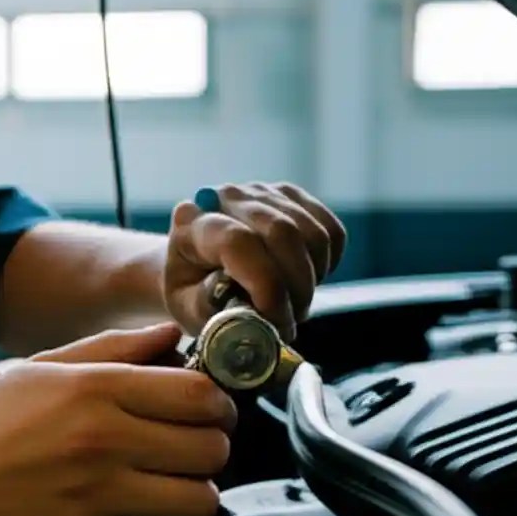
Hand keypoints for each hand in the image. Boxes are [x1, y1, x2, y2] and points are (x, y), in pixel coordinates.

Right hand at [0, 323, 235, 515]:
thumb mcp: (40, 370)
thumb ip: (111, 349)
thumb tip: (167, 335)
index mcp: (92, 390)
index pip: (198, 394)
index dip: (217, 402)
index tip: (208, 408)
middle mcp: (101, 440)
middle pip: (210, 447)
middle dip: (209, 446)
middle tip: (188, 446)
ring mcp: (98, 495)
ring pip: (200, 499)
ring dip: (192, 492)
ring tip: (167, 484)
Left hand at [161, 182, 346, 340]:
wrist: (197, 264)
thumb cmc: (191, 289)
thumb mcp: (186, 307)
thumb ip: (206, 304)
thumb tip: (240, 300)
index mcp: (192, 223)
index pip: (239, 241)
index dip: (266, 284)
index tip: (274, 320)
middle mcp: (227, 197)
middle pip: (283, 232)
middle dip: (296, 287)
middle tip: (289, 322)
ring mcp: (262, 193)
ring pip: (312, 233)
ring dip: (312, 280)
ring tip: (294, 306)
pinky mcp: (292, 198)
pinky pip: (330, 231)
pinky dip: (327, 264)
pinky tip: (305, 282)